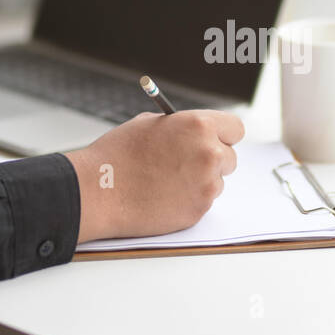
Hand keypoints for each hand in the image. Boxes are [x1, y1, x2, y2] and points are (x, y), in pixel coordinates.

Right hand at [64, 110, 243, 242]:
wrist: (99, 190)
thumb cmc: (118, 155)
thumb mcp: (151, 124)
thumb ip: (182, 127)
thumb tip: (198, 133)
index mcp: (199, 126)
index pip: (235, 128)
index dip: (223, 135)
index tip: (215, 140)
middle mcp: (209, 153)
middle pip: (230, 158)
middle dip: (213, 161)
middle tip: (187, 164)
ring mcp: (206, 184)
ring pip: (217, 182)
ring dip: (200, 182)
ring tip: (166, 181)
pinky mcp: (199, 210)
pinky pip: (203, 202)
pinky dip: (189, 200)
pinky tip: (163, 196)